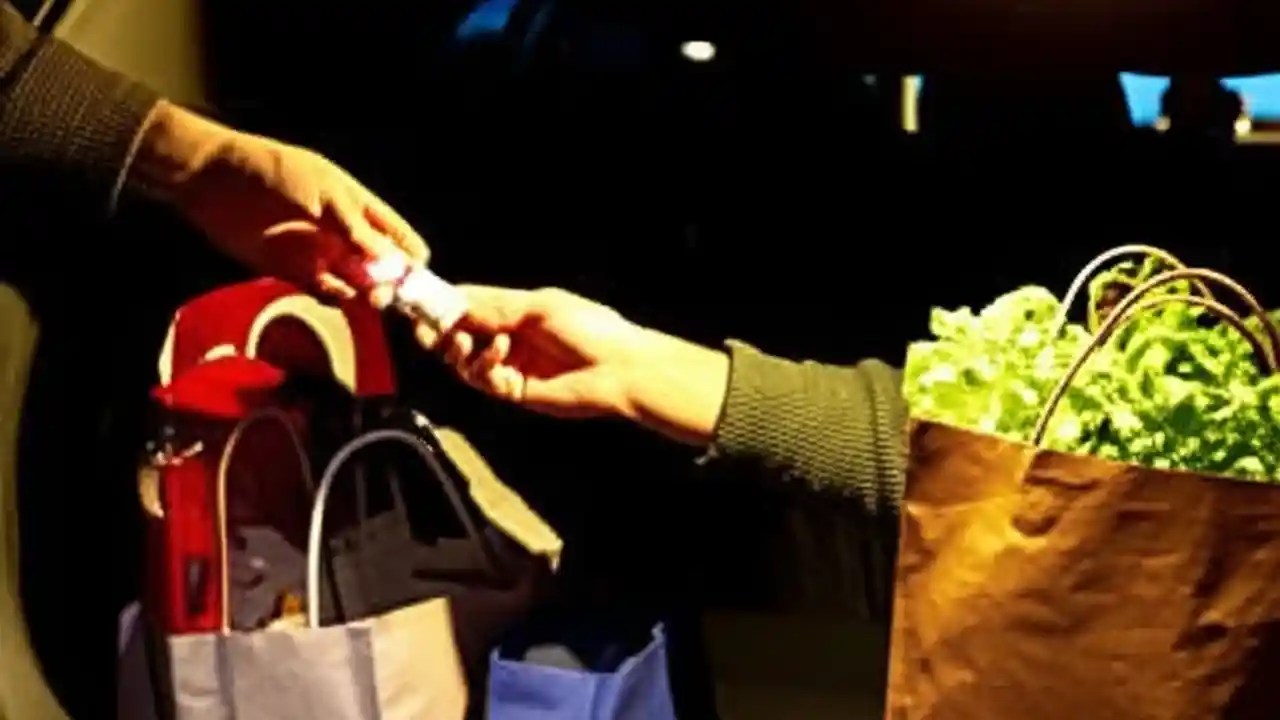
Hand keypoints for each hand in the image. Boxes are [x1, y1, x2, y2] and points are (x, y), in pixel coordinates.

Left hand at [132, 101, 427, 303]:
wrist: (211, 180)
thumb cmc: (273, 172)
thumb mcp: (322, 192)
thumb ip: (355, 227)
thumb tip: (391, 260)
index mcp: (360, 208)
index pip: (400, 238)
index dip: (412, 259)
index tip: (417, 278)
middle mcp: (347, 236)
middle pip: (383, 267)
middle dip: (392, 283)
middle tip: (388, 295)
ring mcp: (322, 255)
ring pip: (357, 284)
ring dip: (365, 294)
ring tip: (367, 299)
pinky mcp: (295, 273)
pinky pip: (324, 293)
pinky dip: (335, 298)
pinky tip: (337, 297)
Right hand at [428, 286, 646, 418]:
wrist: (619, 368)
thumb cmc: (590, 328)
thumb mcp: (539, 307)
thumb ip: (496, 307)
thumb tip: (455, 305)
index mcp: (516, 311)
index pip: (468, 304)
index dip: (443, 304)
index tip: (418, 301)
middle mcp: (509, 338)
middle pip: (459, 334)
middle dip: (440, 331)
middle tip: (428, 329)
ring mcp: (510, 365)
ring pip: (464, 360)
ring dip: (459, 349)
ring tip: (466, 341)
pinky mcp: (514, 391)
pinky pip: (482, 380)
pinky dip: (482, 366)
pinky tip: (499, 355)